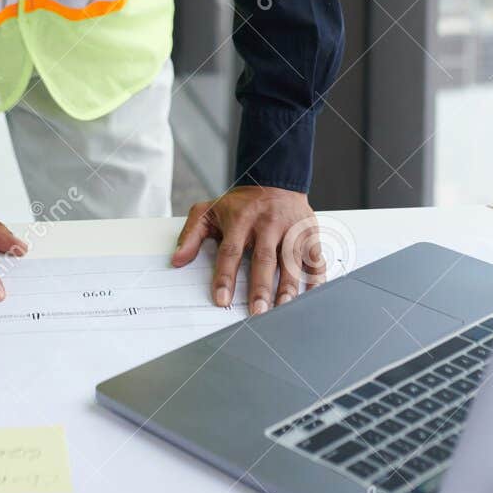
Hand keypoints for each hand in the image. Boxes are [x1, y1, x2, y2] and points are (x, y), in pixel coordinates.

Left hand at [171, 185, 324, 314]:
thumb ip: (191, 234)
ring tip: (283, 308)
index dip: (226, 276)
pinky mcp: (309, 233)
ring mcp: (290, 228)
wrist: (274, 180)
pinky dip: (316, 277)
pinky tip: (312, 294)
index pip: (231, 251)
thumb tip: (177, 259)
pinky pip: (314, 257)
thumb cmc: (241, 203)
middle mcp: (267, 224)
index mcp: (241, 220)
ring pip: (291, 260)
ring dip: (288, 286)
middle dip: (261, 287)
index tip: (222, 299)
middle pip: (264, 259)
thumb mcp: (210, 210)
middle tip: (257, 312)